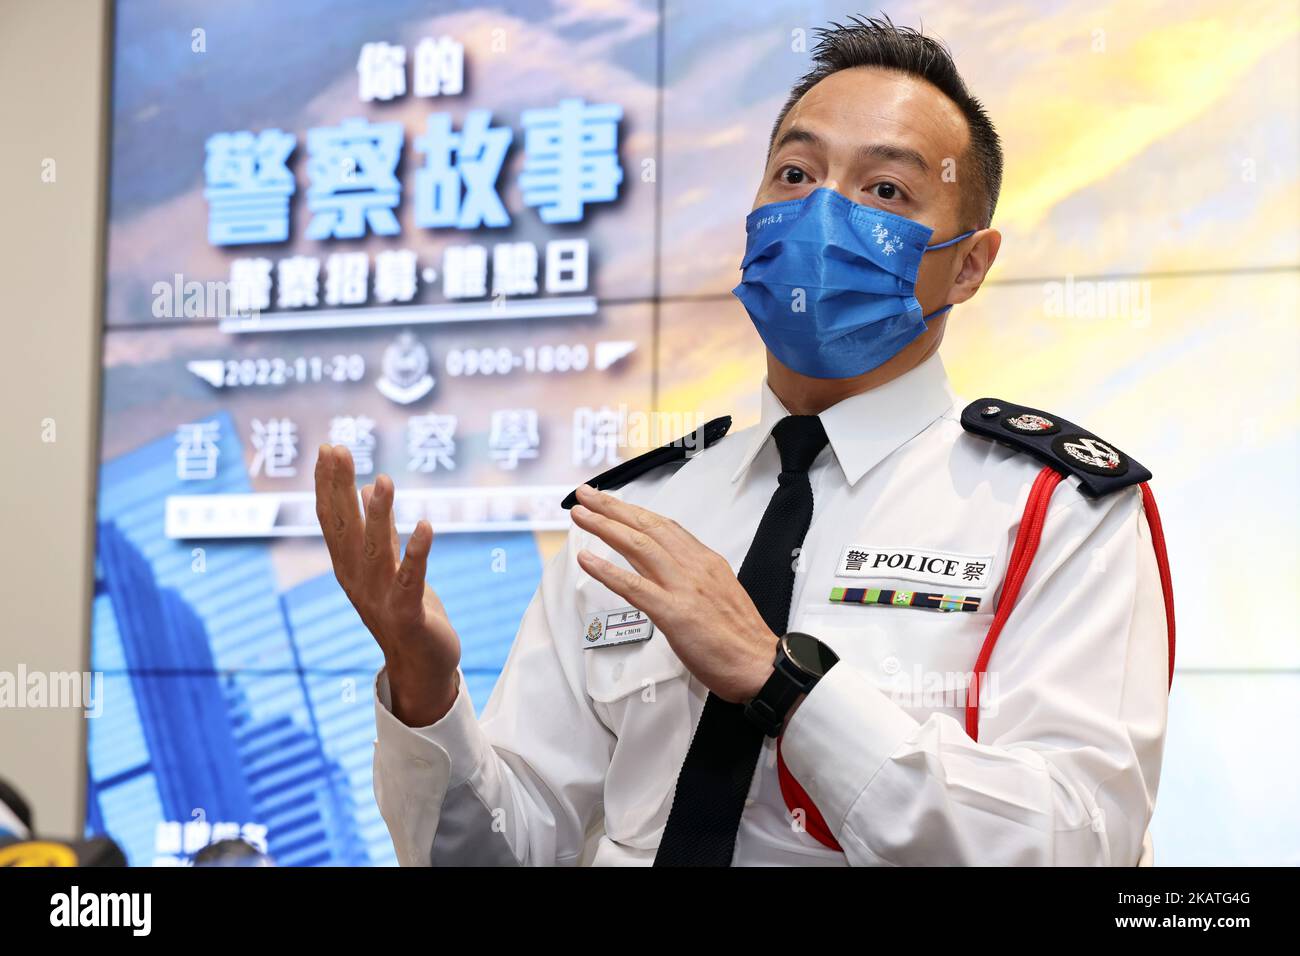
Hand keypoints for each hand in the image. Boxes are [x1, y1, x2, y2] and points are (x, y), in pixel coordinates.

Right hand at [314, 444, 459, 726]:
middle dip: (340, 488)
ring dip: (380, 514)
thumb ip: (378, 527)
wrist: (420, 667)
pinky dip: (419, 553)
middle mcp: (358, 580)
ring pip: (377, 550)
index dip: (329, 485)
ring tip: (385, 479)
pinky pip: (412, 580)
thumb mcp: (388, 564)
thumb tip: (368, 487)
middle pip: (345, 529)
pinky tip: (427, 526)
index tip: (328, 449)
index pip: (333, 520)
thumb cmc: (405, 611)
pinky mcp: (409, 614)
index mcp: (350, 567)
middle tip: (337, 449)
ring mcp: (382, 597)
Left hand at [569, 483, 776, 702]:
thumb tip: (666, 571)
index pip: (664, 526)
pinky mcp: (674, 613)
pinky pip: (634, 587)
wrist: (760, 665)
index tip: (611, 501)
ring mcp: (683, 588)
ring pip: (638, 547)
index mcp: (705, 561)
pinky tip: (586, 559)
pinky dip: (607, 571)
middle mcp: (693, 567)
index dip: (634, 511)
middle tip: (585, 494)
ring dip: (605, 527)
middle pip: (647, 527)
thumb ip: (692, 578)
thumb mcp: (720, 592)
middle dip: (612, 507)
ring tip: (580, 515)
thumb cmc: (740, 637)